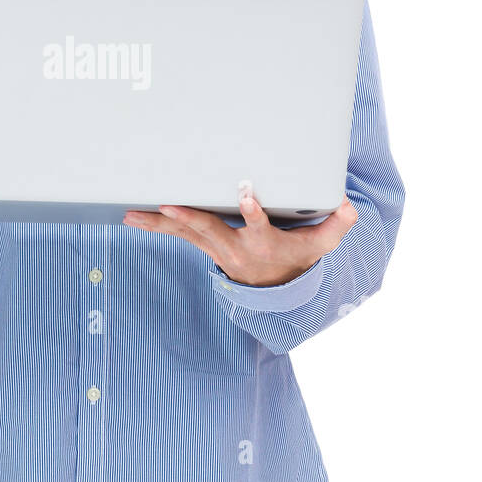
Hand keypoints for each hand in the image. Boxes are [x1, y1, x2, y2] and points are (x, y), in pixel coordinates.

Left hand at [122, 188, 358, 286]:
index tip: (246, 192)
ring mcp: (216, 249)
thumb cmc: (300, 257)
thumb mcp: (322, 244)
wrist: (276, 289)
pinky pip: (178, 234)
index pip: (258, 225)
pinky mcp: (205, 246)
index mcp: (264, 243)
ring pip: (185, 233)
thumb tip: (350, 205)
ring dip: (158, 224)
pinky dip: (156, 225)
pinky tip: (132, 217)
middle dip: (188, 216)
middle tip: (166, 203)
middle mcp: (235, 249)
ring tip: (130, 214)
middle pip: (209, 230)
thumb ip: (337, 225)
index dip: (252, 210)